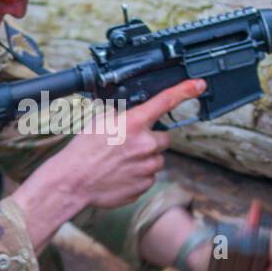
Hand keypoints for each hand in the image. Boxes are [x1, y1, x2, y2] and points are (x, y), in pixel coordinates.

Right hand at [44, 79, 205, 209]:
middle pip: (163, 139)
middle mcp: (145, 144)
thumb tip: (136, 115)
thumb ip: (125, 116)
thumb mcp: (101, 120)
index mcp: (133, 123)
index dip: (185, 90)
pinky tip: (120, 174)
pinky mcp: (144, 185)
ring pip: (156, 159)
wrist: (73, 181)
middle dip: (150, 141)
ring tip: (120, 162)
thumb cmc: (83, 150)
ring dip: (144, 159)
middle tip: (128, 146)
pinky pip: (149, 177)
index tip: (198, 85)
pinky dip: (138, 175)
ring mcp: (147, 167)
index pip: (165, 101)